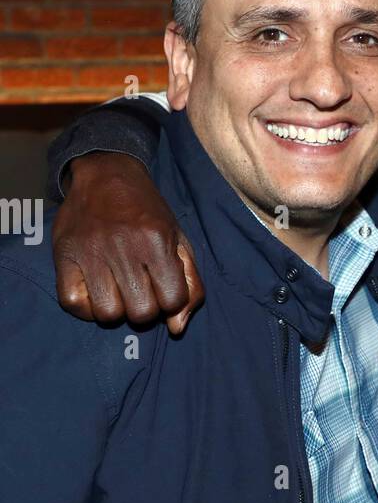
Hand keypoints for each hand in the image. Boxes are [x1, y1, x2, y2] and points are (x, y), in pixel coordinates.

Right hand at [53, 153, 204, 333]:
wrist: (106, 174)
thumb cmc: (148, 213)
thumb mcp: (179, 240)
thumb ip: (189, 284)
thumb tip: (177, 328)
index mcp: (156, 241)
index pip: (172, 301)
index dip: (170, 300)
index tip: (163, 287)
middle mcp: (123, 246)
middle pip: (140, 313)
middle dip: (145, 308)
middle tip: (139, 288)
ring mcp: (91, 251)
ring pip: (107, 314)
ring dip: (116, 309)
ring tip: (117, 290)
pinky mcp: (64, 254)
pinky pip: (73, 303)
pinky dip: (85, 307)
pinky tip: (95, 292)